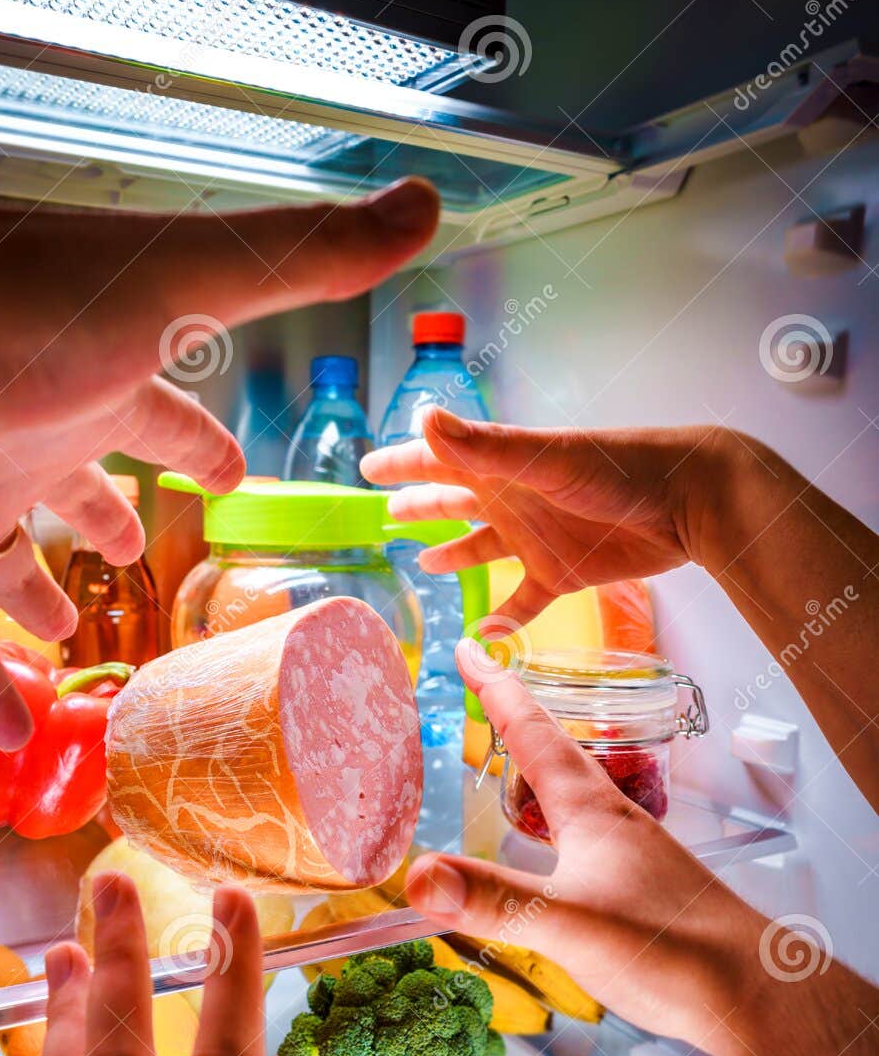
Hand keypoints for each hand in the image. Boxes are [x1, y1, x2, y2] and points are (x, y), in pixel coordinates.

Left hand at [0, 170, 438, 747]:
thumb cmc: (24, 305)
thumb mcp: (186, 283)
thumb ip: (303, 259)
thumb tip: (427, 207)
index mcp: (94, 380)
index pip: (159, 417)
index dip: (197, 445)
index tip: (229, 472)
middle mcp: (28, 440)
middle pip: (75, 488)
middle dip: (106, 519)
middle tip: (131, 550)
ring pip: (8, 566)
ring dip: (37, 599)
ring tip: (64, 630)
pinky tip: (11, 734)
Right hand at [361, 409, 757, 627]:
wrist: (687, 502)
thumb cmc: (619, 468)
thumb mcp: (544, 457)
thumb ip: (483, 445)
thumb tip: (423, 419)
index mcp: (501, 465)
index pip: (438, 459)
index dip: (403, 461)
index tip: (368, 465)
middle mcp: (512, 499)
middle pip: (453, 502)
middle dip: (420, 503)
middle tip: (385, 509)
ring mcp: (535, 538)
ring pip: (481, 549)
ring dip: (453, 554)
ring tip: (422, 563)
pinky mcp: (561, 574)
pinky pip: (522, 602)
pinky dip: (502, 621)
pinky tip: (482, 636)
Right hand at [407, 641, 878, 1055]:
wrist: (752, 994)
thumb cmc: (671, 950)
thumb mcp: (568, 925)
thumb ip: (494, 900)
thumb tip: (417, 876)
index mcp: (593, 813)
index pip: (534, 735)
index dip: (497, 690)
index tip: (467, 648)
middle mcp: (614, 822)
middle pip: (556, 755)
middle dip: (514, 720)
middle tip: (483, 690)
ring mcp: (631, 855)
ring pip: (574, 797)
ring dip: (537, 773)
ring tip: (508, 763)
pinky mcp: (640, 890)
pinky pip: (583, 839)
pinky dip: (554, 828)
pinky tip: (551, 852)